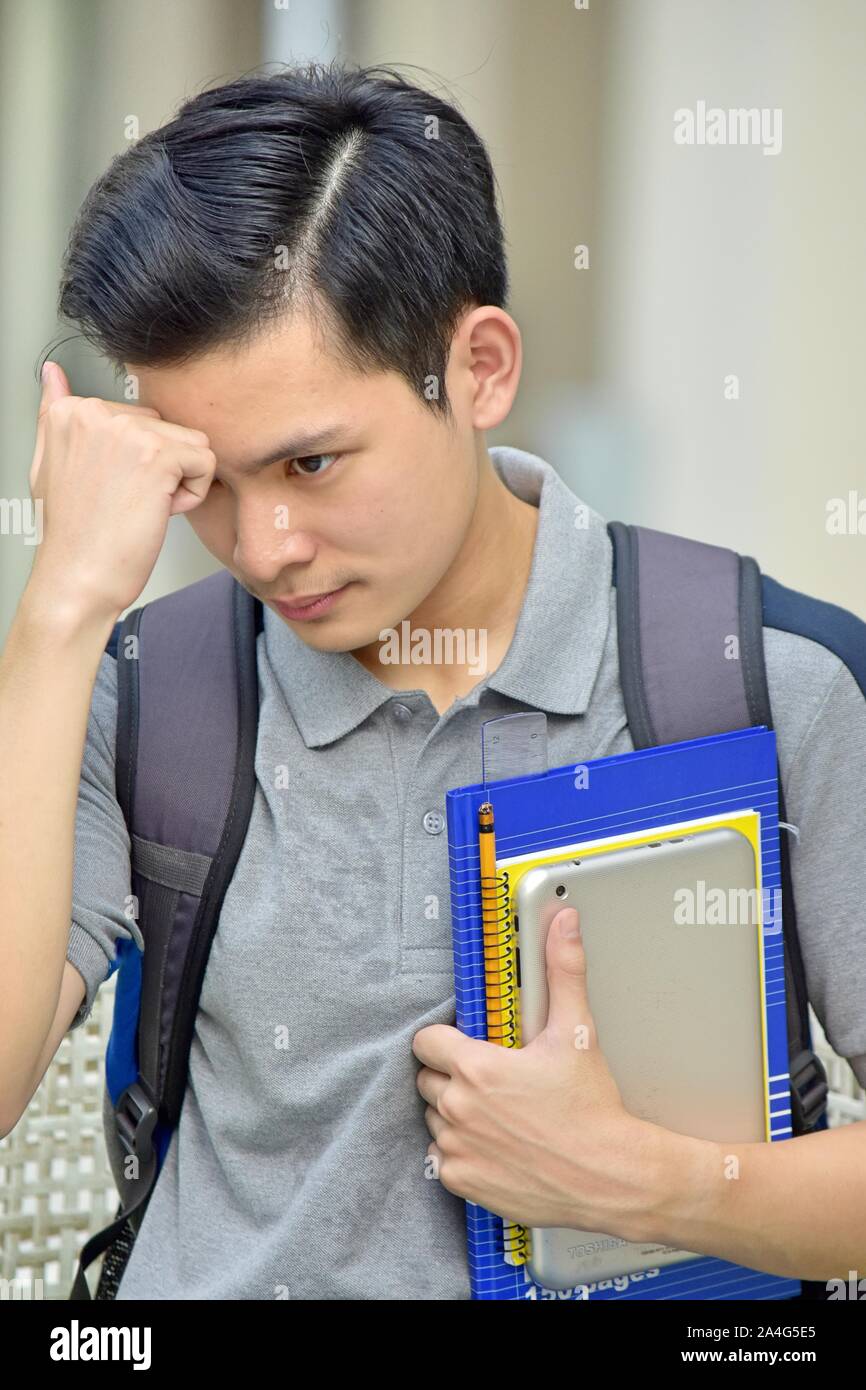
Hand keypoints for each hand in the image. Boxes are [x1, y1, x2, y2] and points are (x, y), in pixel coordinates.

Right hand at [27, 361, 216, 622]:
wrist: (78, 579)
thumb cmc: (74, 534)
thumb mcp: (50, 464)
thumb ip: (54, 414)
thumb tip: (52, 372)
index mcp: (71, 411)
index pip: (140, 420)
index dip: (135, 461)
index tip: (108, 488)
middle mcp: (95, 413)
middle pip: (168, 428)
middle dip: (160, 468)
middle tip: (125, 501)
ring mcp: (126, 432)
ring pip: (191, 443)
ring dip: (178, 480)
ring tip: (140, 506)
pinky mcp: (157, 455)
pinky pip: (206, 461)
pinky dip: (192, 495)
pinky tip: (157, 511)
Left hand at [413, 907, 660, 1240]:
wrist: (609, 1176)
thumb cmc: (591, 1109)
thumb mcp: (576, 1032)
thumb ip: (563, 971)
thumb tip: (564, 923)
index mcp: (476, 1067)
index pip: (426, 1041)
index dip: (445, 1040)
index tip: (467, 1044)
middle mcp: (458, 1107)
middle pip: (428, 1079)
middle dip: (452, 1075)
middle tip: (491, 1080)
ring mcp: (457, 1147)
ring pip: (435, 1118)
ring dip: (456, 1113)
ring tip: (498, 1113)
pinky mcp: (462, 1180)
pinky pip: (442, 1158)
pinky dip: (462, 1152)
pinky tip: (496, 1144)